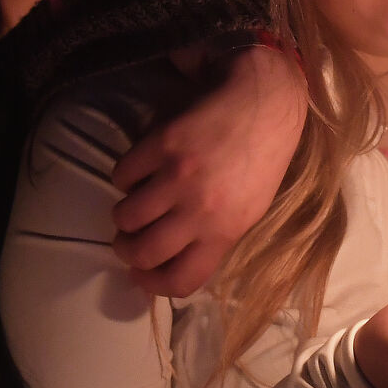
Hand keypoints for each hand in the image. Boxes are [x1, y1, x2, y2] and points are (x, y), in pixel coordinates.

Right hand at [111, 39, 306, 296]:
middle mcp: (201, 210)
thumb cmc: (261, 160)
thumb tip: (173, 261)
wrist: (265, 102)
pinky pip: (123, 175)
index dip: (153, 285)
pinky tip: (138, 171)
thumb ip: (213, 238)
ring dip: (123, 215)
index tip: (140, 275)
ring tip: (133, 204)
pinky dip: (124, 177)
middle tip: (126, 240)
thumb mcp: (249, 210)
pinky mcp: (162, 144)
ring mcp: (179, 177)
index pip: (181, 280)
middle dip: (126, 251)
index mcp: (226, 231)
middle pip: (143, 252)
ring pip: (126, 216)